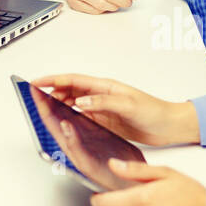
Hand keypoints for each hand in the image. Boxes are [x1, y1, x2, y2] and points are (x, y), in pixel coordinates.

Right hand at [31, 73, 198, 146]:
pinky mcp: (105, 121)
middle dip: (51, 90)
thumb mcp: (128, 105)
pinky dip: (71, 116)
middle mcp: (101, 95)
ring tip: (45, 107)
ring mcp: (102, 108)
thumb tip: (80, 101)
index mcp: (105, 86)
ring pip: (74, 103)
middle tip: (36, 95)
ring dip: (59, 103)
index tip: (38, 81)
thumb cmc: (154, 111)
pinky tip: (65, 120)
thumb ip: (103, 102)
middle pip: (70, 90)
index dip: (54, 79)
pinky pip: (82, 117)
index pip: (74, 80)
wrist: (169, 126)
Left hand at [90, 161, 205, 205]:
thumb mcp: (164, 172)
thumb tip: (113, 164)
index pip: (104, 203)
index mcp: (142, 198)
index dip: (97, 198)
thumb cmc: (188, 192)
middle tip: (116, 198)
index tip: (100, 193)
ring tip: (131, 202)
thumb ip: (136, 170)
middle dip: (109, 205)